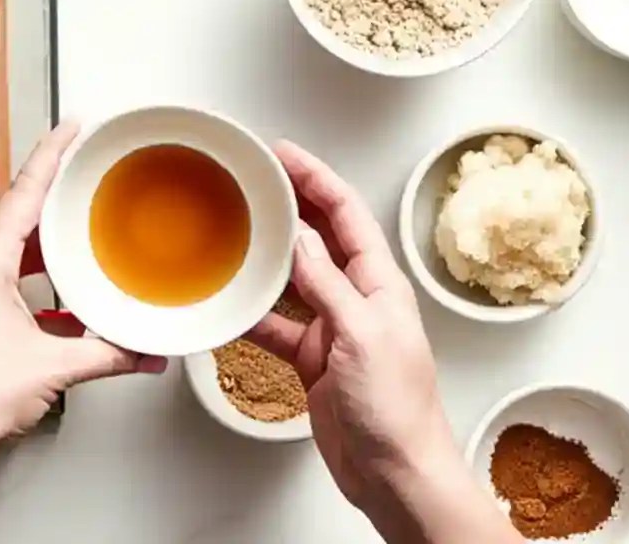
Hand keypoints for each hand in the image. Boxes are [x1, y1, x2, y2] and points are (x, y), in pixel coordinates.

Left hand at [0, 122, 166, 464]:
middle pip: (16, 219)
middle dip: (54, 203)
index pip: (23, 194)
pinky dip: (31, 282)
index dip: (51, 155)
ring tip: (79, 243)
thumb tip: (149, 352)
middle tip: (85, 182)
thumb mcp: (57, 368)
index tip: (71, 126)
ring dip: (43, 248)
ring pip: (7, 251)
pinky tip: (58, 305)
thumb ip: (112, 355)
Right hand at [247, 141, 519, 543]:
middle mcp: (359, 299)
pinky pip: (277, 325)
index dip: (316, 178)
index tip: (283, 154)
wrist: (395, 474)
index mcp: (380, 284)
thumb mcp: (361, 334)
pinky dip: (253, 313)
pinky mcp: (315, 360)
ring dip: (268, 252)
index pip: (346, 214)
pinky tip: (231, 304)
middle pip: (321, 236)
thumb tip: (302, 237)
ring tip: (237, 227)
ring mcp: (335, 329)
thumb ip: (328, 284)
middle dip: (291, 202)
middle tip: (254, 177)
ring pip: (295, 277)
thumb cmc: (396, 411)